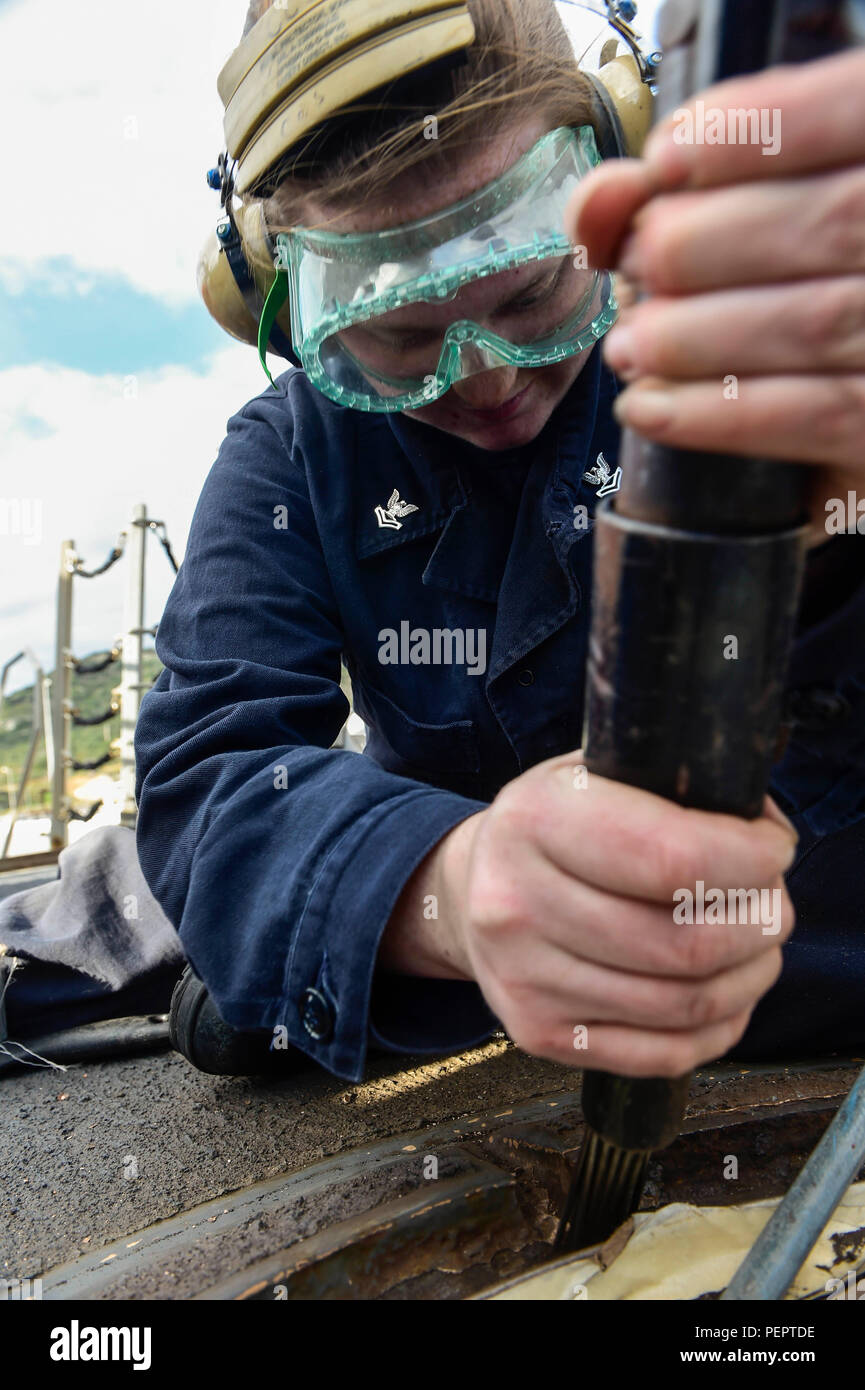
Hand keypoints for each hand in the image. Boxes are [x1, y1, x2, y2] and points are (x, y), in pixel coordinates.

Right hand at [441, 752, 796, 1076]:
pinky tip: (727, 995)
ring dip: (749, 977)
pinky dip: (718, 1028)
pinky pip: (662, 1053)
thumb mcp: (595, 773)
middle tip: (774, 905)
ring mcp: (523, 977)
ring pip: (683, 1004)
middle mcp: (516, 900)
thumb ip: (670, 786)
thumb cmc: (559, 827)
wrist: (472, 891)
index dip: (749, 860)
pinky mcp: (539, 1033)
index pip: (673, 856)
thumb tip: (762, 827)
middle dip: (760, 923)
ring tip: (757, 947)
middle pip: (685, 943)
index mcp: (536, 818)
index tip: (774, 850)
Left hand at [565, 48, 864, 543]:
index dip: (750, 132)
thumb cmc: (804, 273)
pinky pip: (814, 418)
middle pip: (828, 222)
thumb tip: (599, 197)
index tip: (665, 157)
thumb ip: (694, 183)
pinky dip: (716, 413)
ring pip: (813, 322)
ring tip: (630, 346)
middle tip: (635, 266)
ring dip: (692, 335)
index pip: (851, 111)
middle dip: (700, 244)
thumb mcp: (770, 202)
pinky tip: (648, 407)